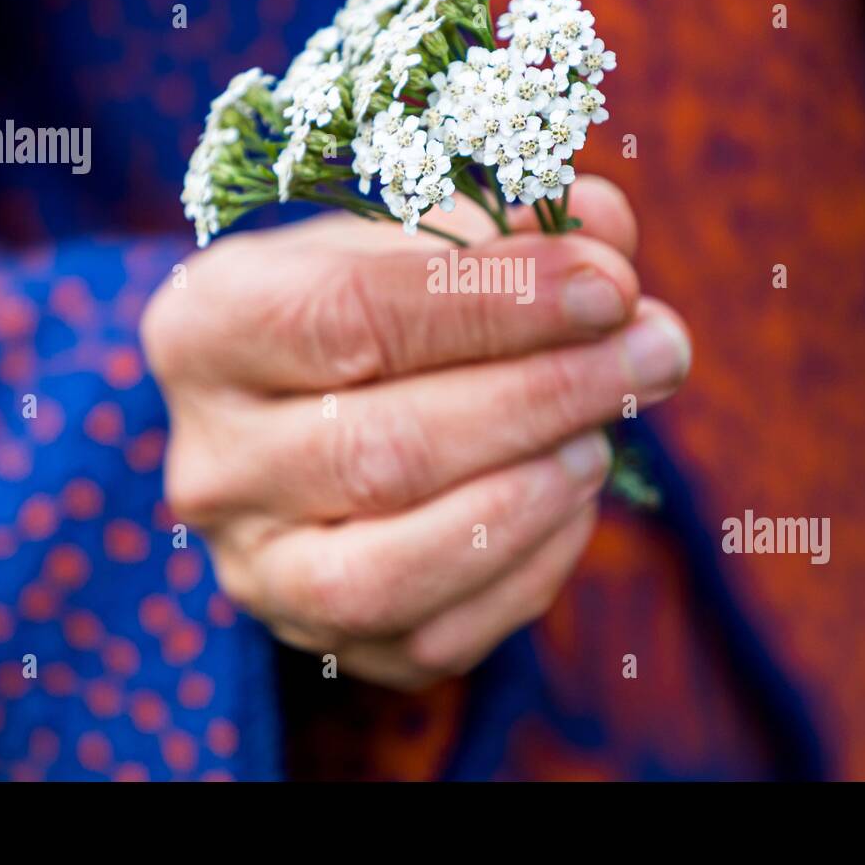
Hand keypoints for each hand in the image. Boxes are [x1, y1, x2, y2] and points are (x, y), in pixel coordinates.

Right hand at [140, 176, 690, 690]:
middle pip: (381, 446)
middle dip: (544, 396)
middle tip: (656, 349)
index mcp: (208, 329)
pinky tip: (570, 500)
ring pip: (392, 567)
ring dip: (531, 497)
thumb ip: (507, 229)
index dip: (491, 302)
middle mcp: (212, 461)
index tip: (609, 285)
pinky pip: (432, 639)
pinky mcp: (317, 640)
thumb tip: (606, 223)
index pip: (347, 317)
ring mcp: (254, 565)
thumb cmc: (366, 309)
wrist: (302, 411)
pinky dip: (526, 570)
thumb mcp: (415, 243)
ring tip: (604, 432)